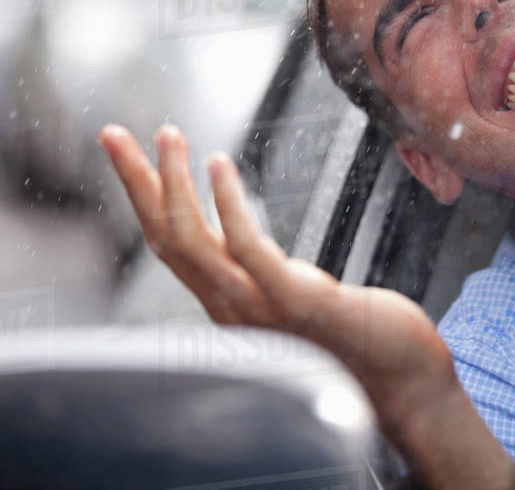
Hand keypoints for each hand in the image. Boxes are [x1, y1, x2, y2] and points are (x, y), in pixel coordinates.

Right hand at [99, 123, 514, 488]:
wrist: (401, 381)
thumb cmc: (359, 335)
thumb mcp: (295, 299)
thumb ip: (264, 278)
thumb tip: (244, 246)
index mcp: (229, 303)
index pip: (170, 246)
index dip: (143, 200)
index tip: (127, 153)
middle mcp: (231, 309)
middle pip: (165, 240)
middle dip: (136, 185)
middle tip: (113, 133)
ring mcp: (259, 309)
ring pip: (192, 244)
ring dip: (172, 185)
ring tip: (167, 136)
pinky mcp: (295, 303)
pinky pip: (247, 251)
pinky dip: (227, 205)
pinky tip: (219, 164)